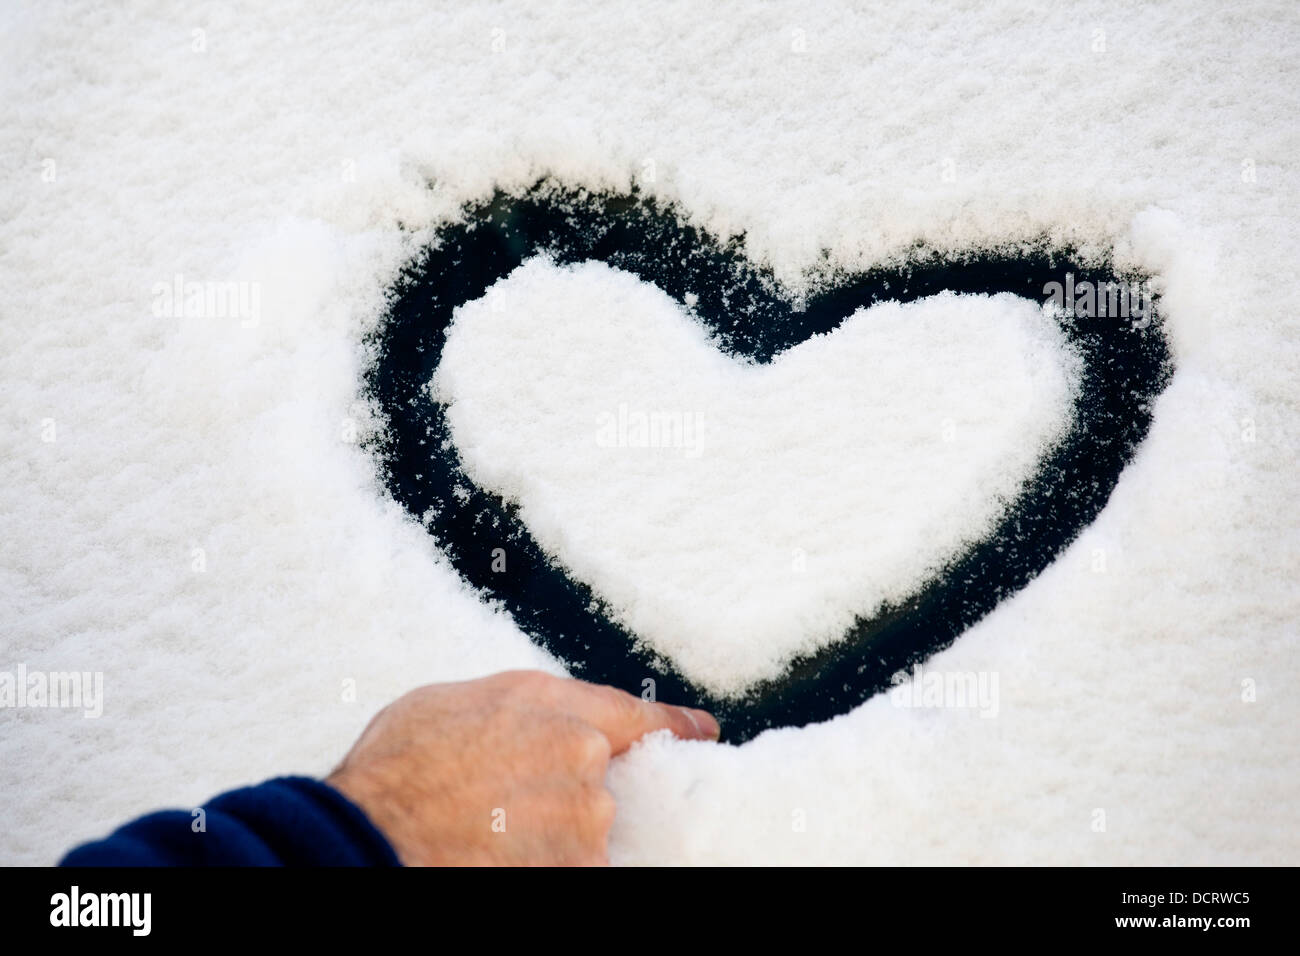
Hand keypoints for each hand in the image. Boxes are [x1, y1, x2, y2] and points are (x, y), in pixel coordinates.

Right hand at [326, 670, 719, 864]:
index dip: (676, 724)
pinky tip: (498, 856)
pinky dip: (544, 865)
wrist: (373, 830)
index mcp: (559, 707)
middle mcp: (584, 760)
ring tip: (489, 834)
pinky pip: (572, 867)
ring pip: (584, 831)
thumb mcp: (459, 701)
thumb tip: (538, 724)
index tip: (701, 731)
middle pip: (599, 782)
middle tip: (502, 803)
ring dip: (550, 837)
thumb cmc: (400, 766)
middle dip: (561, 793)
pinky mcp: (575, 872)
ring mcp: (584, 824)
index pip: (641, 715)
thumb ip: (522, 709)